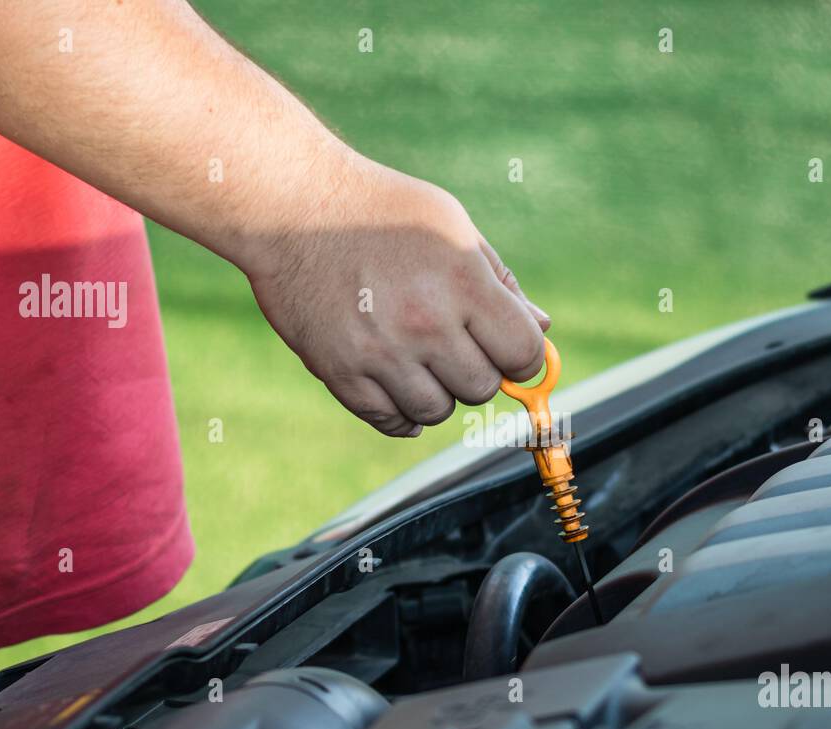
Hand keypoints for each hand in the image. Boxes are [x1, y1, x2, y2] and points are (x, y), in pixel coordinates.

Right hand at [247, 149, 550, 436]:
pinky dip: (401, 410)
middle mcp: (423, 322)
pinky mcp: (341, 373)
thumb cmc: (379, 210)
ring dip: (436, 392)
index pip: (522, 353)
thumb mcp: (451, 226)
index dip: (522, 356)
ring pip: (437, 411)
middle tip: (452, 343)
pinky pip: (391, 421)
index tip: (507, 348)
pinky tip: (396, 381)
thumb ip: (500, 282)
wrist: (290, 205)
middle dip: (476, 371)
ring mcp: (379, 353)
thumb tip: (541, 329)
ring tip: (417, 357)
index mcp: (461, 281)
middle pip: (481, 388)